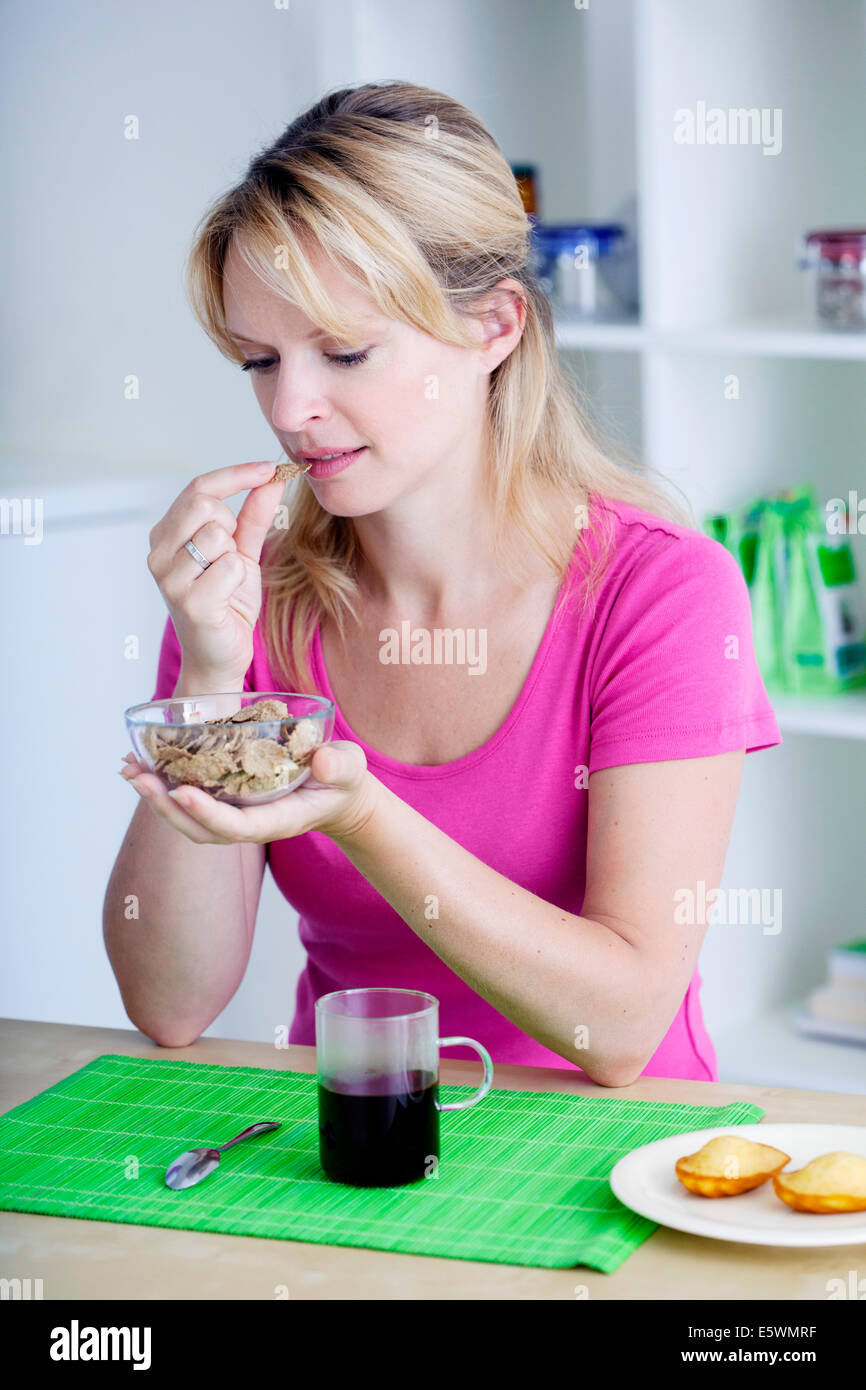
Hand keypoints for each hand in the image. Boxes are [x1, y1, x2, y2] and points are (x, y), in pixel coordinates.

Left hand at [119, 740, 377, 845]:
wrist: (337, 794)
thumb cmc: (343, 779)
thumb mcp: (349, 768)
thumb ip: (341, 766)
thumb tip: (322, 761)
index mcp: (278, 820)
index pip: (237, 826)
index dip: (208, 813)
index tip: (182, 793)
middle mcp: (251, 824)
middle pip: (200, 828)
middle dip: (166, 806)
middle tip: (137, 776)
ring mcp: (236, 815)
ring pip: (189, 818)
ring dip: (156, 797)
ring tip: (129, 769)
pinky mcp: (227, 801)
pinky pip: (191, 800)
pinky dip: (164, 786)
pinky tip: (144, 764)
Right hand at [147, 459, 286, 687]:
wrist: (221, 656)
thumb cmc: (228, 605)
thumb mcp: (243, 552)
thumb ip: (253, 516)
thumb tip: (271, 478)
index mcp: (166, 536)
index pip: (197, 488)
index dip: (235, 474)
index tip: (270, 467)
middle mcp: (158, 553)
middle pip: (204, 504)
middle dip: (231, 525)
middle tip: (231, 555)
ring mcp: (169, 578)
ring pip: (218, 535)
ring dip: (236, 558)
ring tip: (226, 583)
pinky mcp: (189, 602)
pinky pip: (230, 566)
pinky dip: (239, 580)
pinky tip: (227, 599)